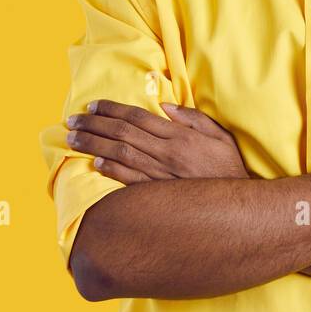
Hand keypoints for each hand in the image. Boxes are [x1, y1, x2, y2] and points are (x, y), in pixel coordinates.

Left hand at [65, 99, 250, 183]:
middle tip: (72, 120)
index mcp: (179, 135)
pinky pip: (130, 180)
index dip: (112, 110)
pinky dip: (111, 170)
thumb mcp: (219, 136)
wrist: (238, 206)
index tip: (92, 106)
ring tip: (73, 139)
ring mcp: (161, 175)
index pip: (138, 117)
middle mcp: (167, 152)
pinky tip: (95, 164)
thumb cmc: (229, 168)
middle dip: (94, 125)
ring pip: (120, 154)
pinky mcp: (159, 194)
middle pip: (123, 133)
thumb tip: (165, 106)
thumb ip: (193, 119)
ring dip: (94, 145)